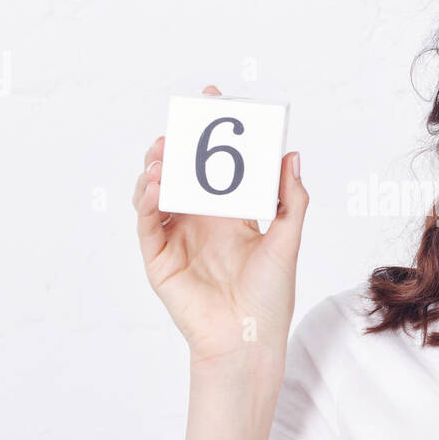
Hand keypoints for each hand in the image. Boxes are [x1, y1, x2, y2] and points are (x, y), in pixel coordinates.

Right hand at [132, 85, 308, 364]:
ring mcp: (176, 238)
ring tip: (165, 151)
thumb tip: (291, 154)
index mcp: (229, 215)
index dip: (212, 132)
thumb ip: (291, 199)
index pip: (217, 165)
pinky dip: (147, 199)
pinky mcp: (159, 258)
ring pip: (158, 192)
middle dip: (178, 144)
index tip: (213, 99)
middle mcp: (200, 222)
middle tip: (181, 122)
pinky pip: (147, 222)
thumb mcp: (287, 240)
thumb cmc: (270, 297)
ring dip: (158, 167)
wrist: (249, 340)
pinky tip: (157, 183)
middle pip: (182, 172)